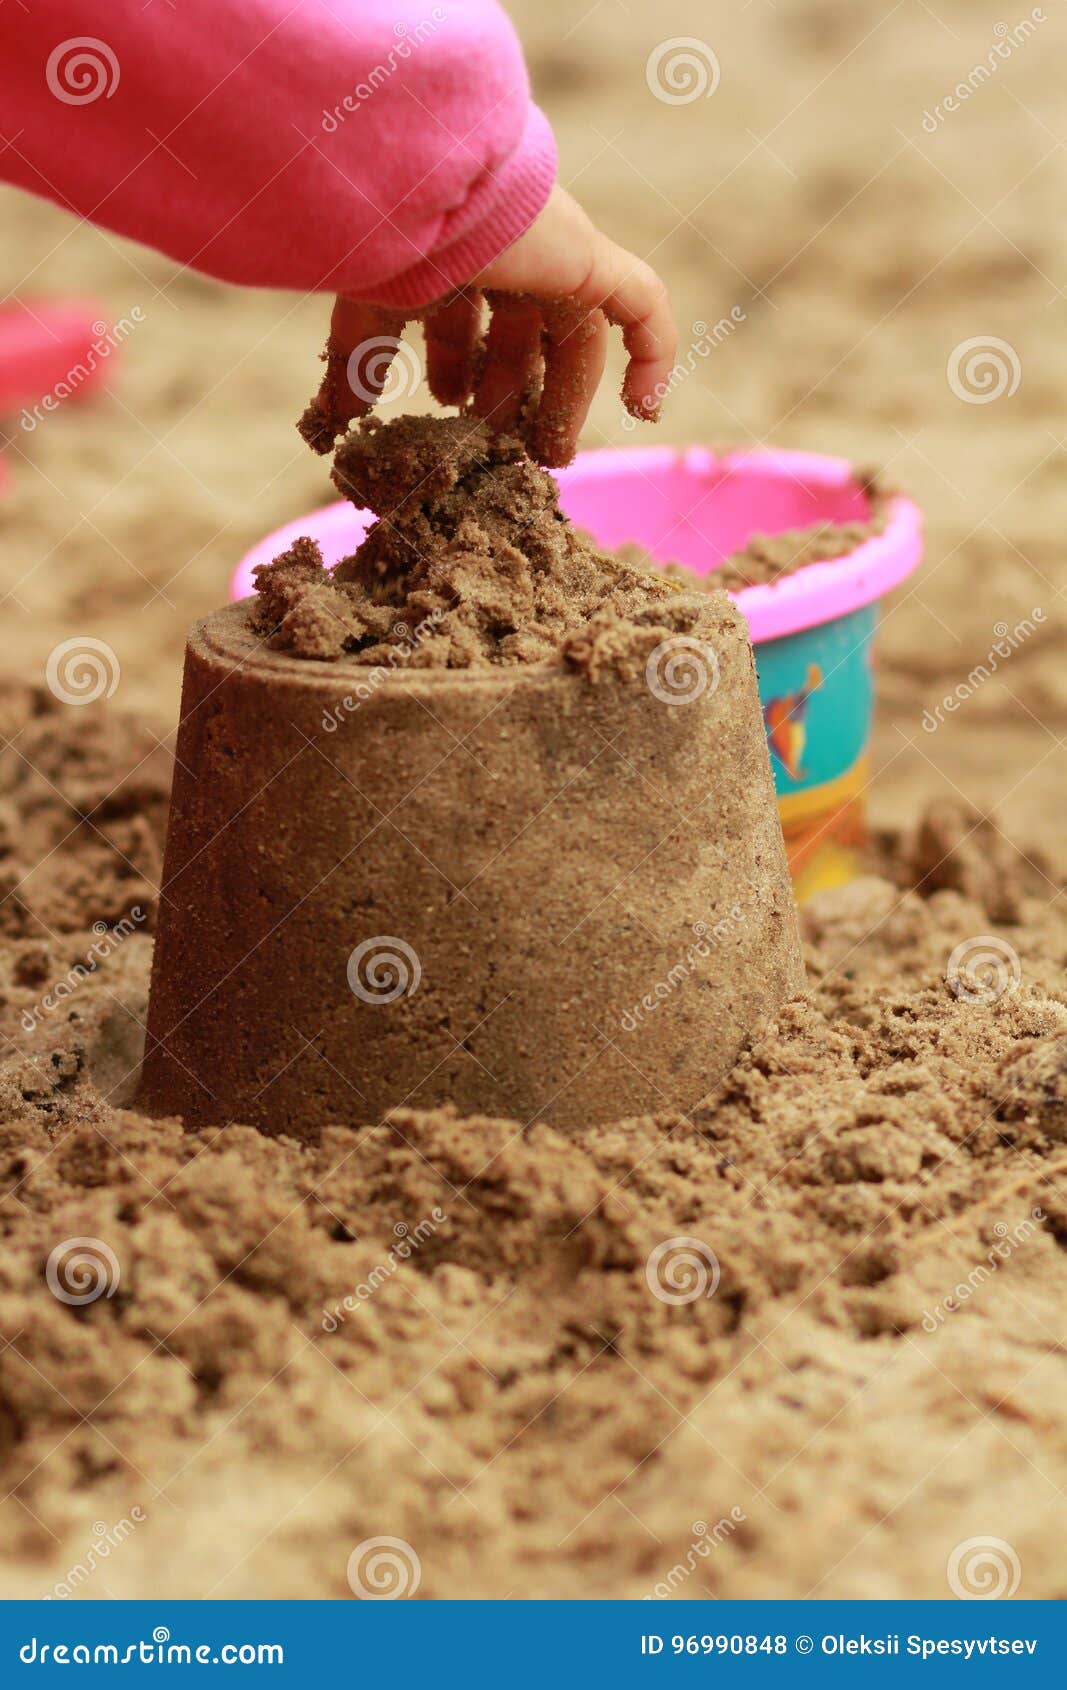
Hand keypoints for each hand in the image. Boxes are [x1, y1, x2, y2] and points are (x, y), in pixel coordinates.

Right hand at [299, 187, 676, 467]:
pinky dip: (652, 354)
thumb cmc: (381, 237)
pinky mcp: (589, 260)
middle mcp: (510, 248)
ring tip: (551, 456)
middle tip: (506, 450)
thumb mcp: (367, 310)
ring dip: (565, 399)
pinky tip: (646, 409)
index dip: (462, 368)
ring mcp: (555, 252)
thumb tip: (333, 419)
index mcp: (455, 250)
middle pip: (523, 334)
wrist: (412, 185)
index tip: (453, 414)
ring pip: (575, 336)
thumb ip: (357, 361)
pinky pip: (643, 307)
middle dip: (512, 394)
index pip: (469, 316)